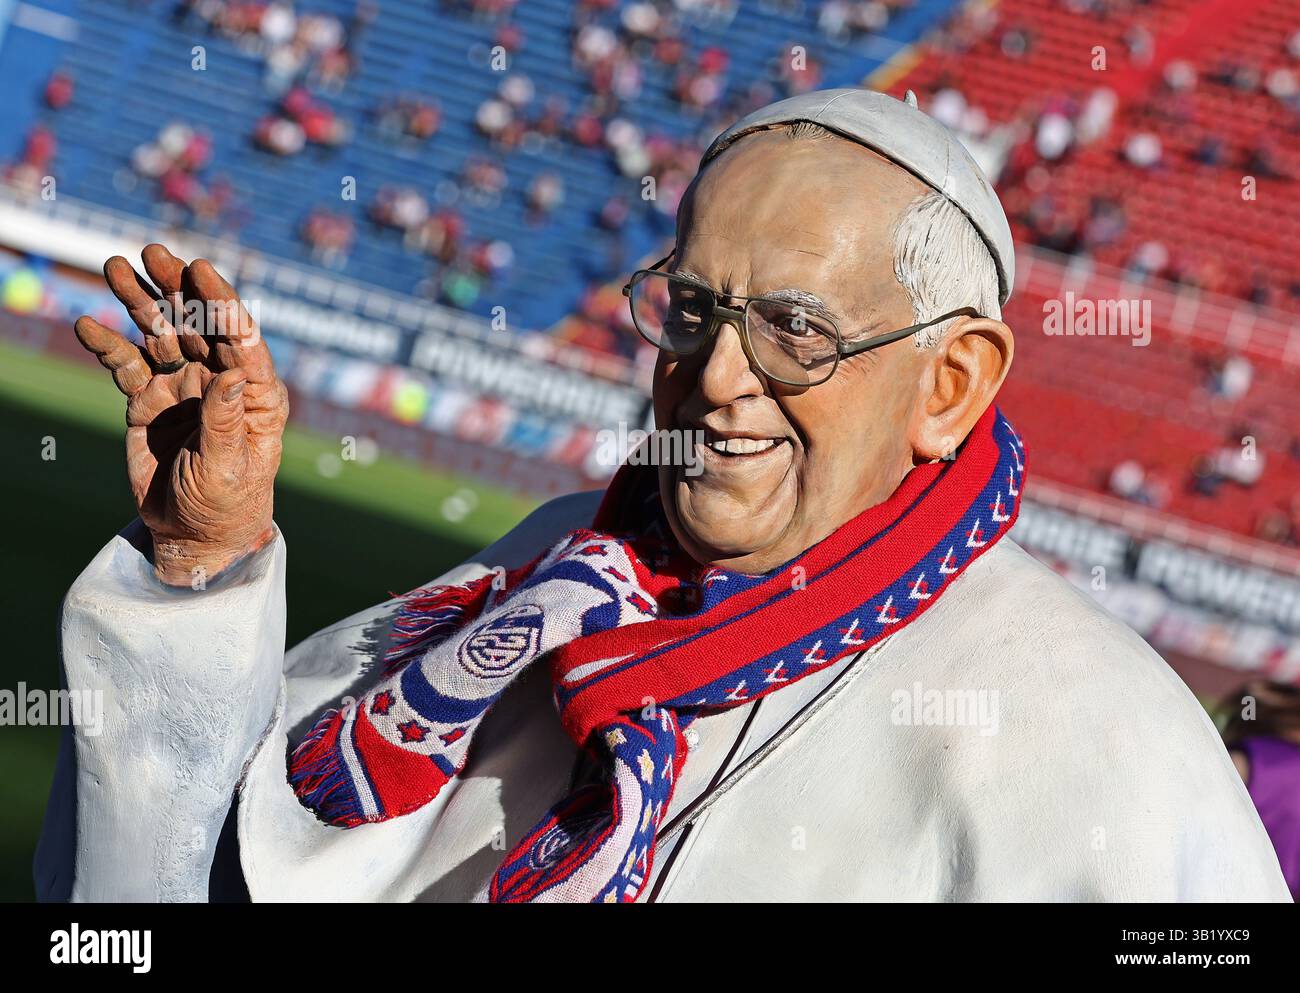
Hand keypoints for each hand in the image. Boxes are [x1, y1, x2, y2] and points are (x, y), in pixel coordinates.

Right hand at [74, 244, 287, 585]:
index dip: (222, 302)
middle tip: (154, 251)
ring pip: (160, 335)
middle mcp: (219, 381)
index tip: (201, 269)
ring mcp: (181, 387)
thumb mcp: (229, 468)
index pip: (240, 340)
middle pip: (198, 325)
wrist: (194, 533)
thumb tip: (230, 374)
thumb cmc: (227, 504)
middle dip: (177, 288)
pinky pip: (126, 365)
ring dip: (140, 301)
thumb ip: (225, 422)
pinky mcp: (148, 400)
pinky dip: (107, 345)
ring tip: (116, 266)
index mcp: (254, 395)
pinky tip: (88, 325)